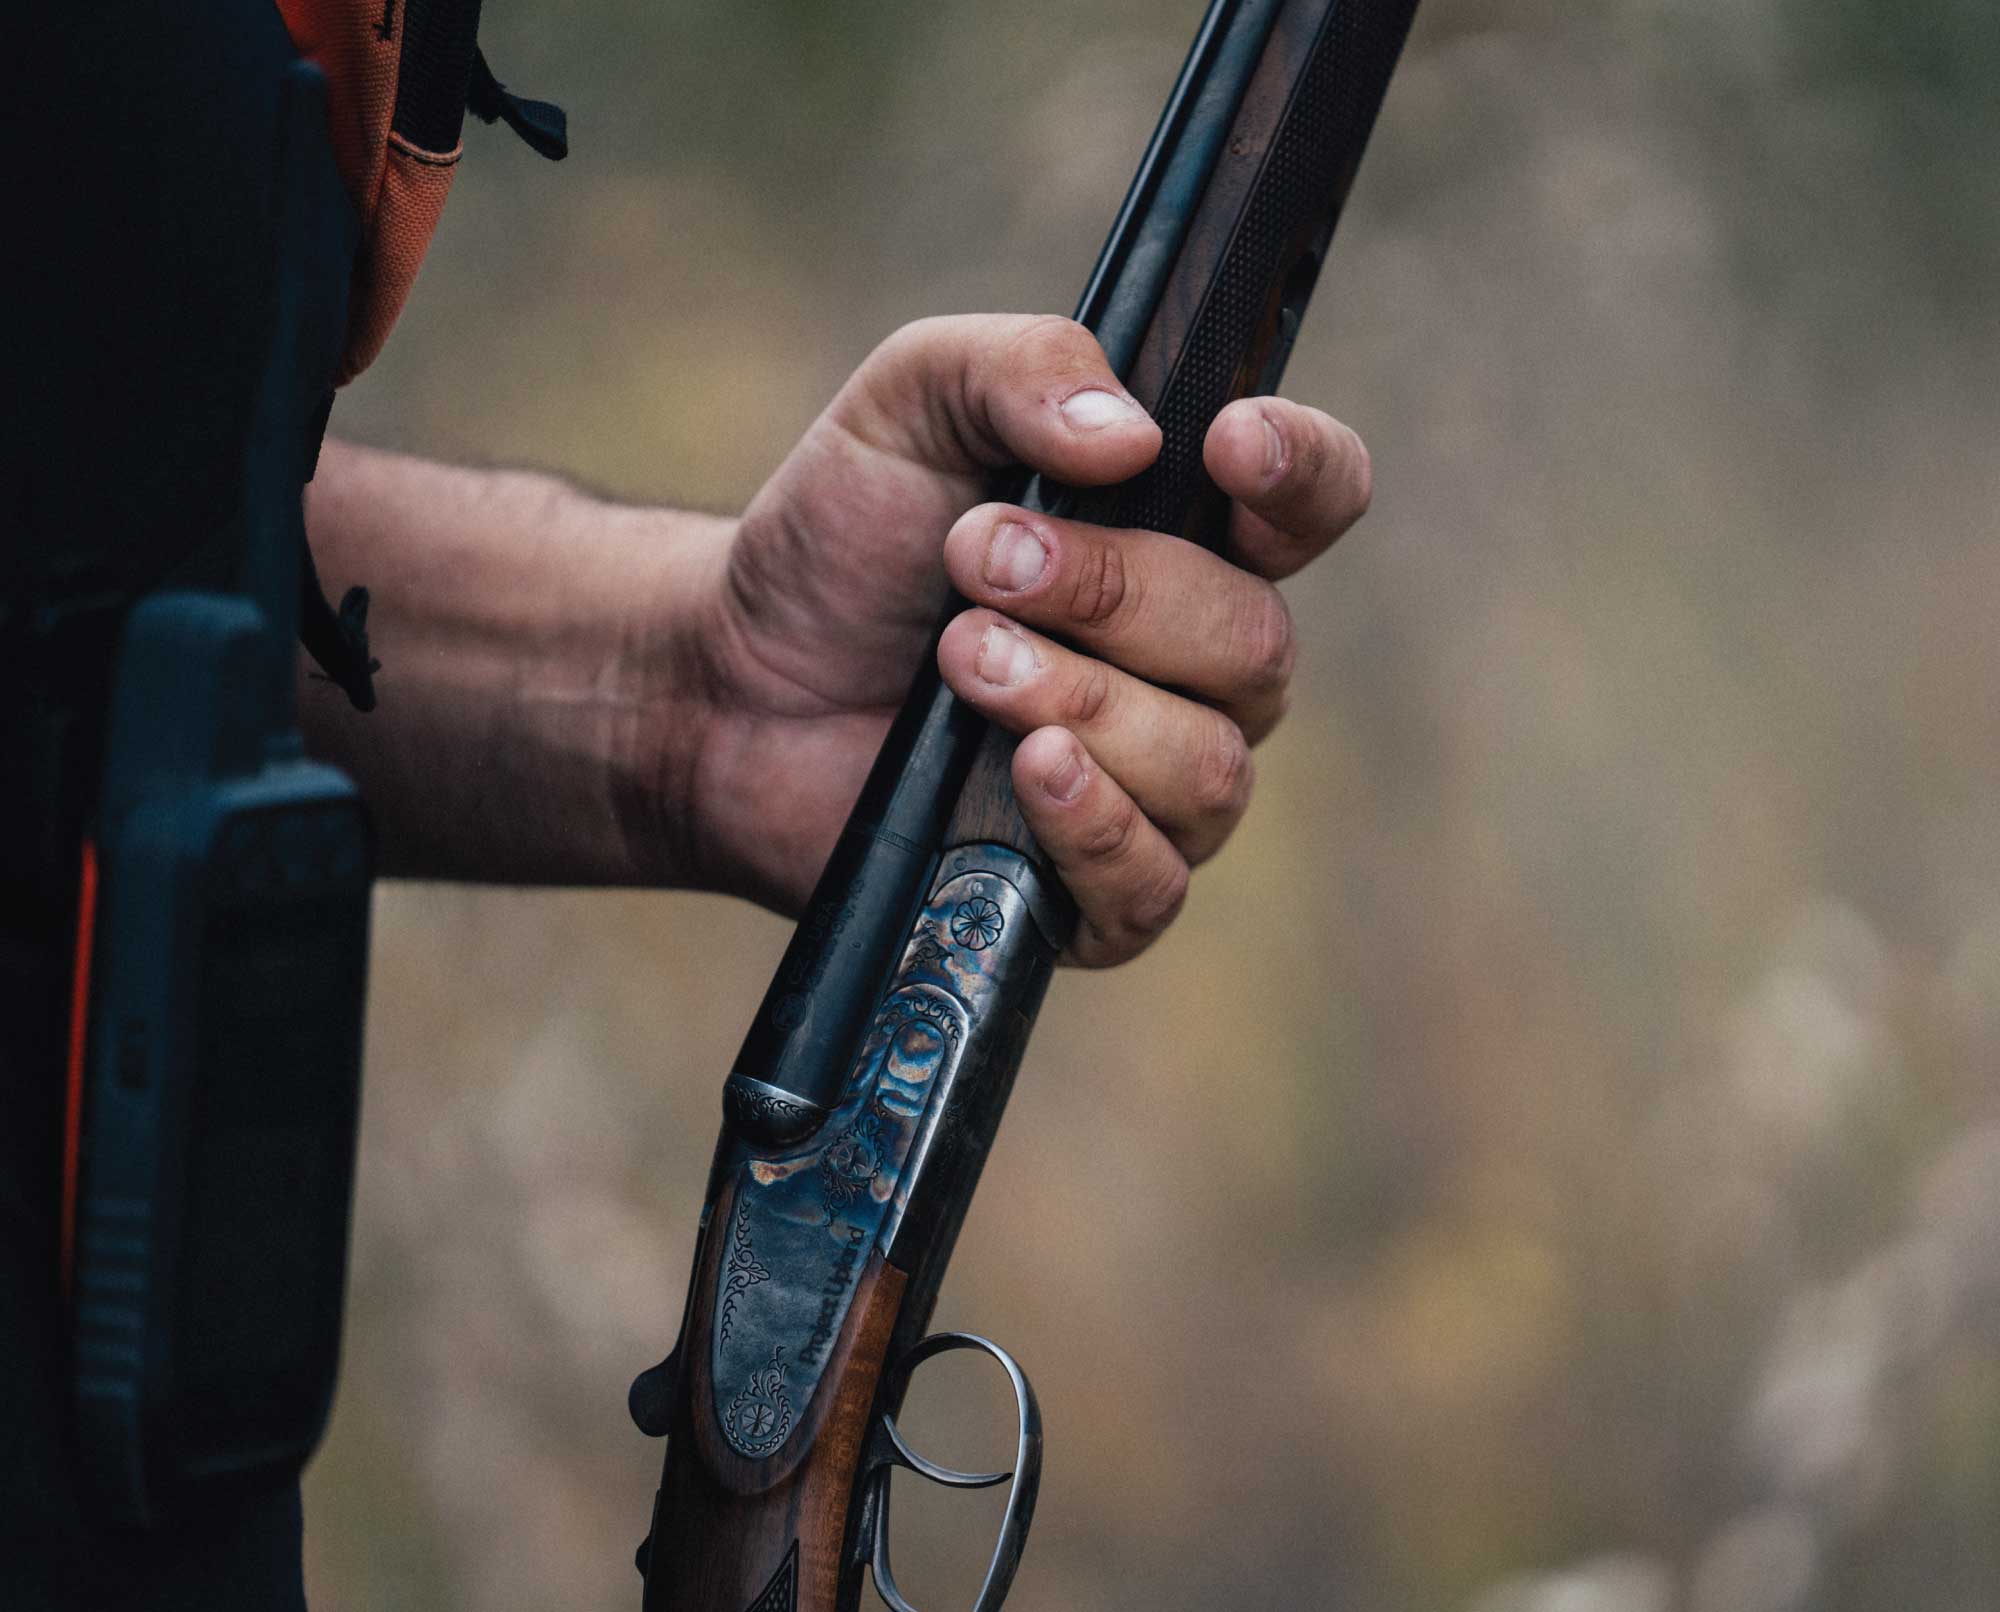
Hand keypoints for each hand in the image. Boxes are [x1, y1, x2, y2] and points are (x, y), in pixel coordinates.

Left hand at [680, 314, 1370, 965]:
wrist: (734, 684)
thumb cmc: (843, 543)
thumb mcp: (907, 405)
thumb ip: (1018, 369)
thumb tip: (1134, 434)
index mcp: (1185, 537)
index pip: (1313, 502)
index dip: (1301, 473)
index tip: (1223, 442)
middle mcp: (1197, 667)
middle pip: (1254, 642)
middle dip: (1117, 597)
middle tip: (978, 565)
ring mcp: (1157, 785)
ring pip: (1206, 766)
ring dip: (1079, 702)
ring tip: (959, 661)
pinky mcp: (1097, 892)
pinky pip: (1154, 881)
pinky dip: (1095, 825)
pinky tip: (1022, 773)